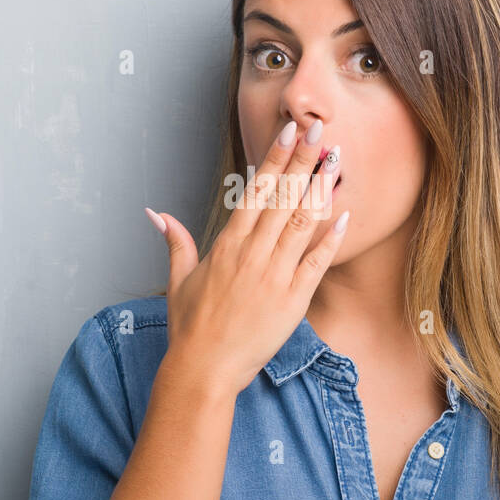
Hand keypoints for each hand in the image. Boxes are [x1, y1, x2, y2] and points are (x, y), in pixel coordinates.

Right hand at [145, 118, 347, 396]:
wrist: (204, 370)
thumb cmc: (190, 328)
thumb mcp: (179, 280)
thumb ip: (176, 242)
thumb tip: (156, 214)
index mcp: (227, 245)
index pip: (255, 191)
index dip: (274, 158)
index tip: (288, 131)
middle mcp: (252, 254)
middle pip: (282, 197)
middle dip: (301, 160)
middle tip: (318, 128)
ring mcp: (274, 276)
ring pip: (301, 222)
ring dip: (320, 189)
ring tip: (335, 160)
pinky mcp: (293, 300)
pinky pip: (315, 263)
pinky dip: (330, 238)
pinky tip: (344, 213)